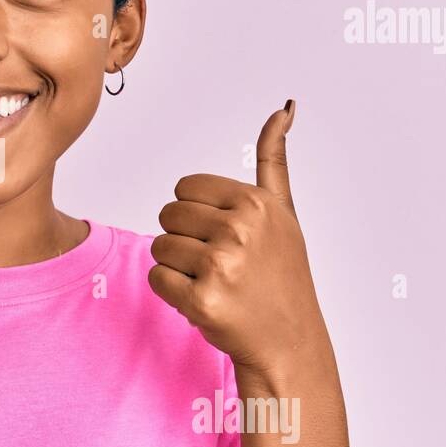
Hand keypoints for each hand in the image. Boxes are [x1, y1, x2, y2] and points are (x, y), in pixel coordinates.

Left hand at [148, 100, 328, 375]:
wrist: (289, 340)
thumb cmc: (281, 273)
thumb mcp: (283, 212)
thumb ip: (274, 159)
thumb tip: (284, 106)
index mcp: (255, 203)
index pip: (184, 189)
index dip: (197, 214)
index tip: (226, 235)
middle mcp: (240, 230)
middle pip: (167, 216)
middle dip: (185, 239)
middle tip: (220, 263)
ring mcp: (221, 266)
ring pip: (159, 247)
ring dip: (178, 268)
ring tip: (216, 283)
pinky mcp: (202, 301)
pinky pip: (156, 278)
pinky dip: (171, 292)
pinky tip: (204, 301)